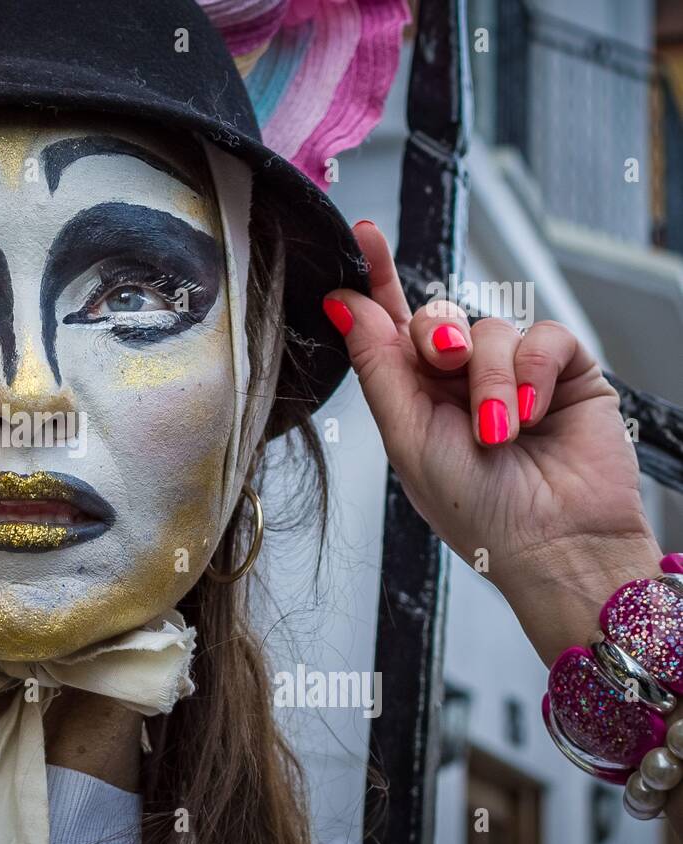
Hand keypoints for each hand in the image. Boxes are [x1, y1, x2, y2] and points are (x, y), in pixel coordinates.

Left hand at [325, 222, 662, 664]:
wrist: (555, 544)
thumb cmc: (478, 510)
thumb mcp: (409, 437)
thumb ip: (378, 366)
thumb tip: (341, 303)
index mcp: (415, 396)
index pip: (391, 325)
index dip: (376, 278)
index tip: (362, 234)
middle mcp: (461, 379)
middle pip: (435, 316)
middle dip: (433, 336)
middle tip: (442, 365)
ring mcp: (515, 373)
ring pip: (489, 326)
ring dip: (490, 376)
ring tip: (499, 430)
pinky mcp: (566, 370)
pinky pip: (544, 335)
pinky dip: (534, 373)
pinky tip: (534, 416)